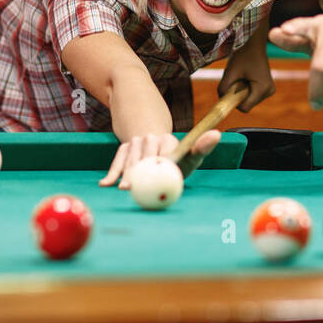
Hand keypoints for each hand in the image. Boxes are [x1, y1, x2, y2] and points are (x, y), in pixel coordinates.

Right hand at [99, 130, 222, 187]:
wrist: (157, 146)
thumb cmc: (177, 158)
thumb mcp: (191, 155)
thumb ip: (202, 147)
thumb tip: (217, 133)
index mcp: (168, 140)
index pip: (165, 154)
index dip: (161, 164)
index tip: (158, 173)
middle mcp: (151, 138)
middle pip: (144, 158)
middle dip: (140, 172)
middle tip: (135, 187)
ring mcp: (136, 142)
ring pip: (130, 161)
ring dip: (125, 175)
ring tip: (125, 189)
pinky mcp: (124, 147)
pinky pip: (117, 161)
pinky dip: (112, 174)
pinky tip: (105, 184)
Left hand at [219, 51, 274, 111]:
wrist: (254, 44)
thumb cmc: (243, 55)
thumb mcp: (230, 72)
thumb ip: (223, 88)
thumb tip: (221, 101)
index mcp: (262, 88)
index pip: (244, 108)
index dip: (234, 102)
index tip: (230, 90)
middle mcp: (269, 91)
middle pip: (247, 104)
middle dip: (239, 95)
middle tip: (237, 78)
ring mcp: (270, 90)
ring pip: (249, 101)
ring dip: (242, 92)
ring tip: (243, 76)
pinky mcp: (268, 88)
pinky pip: (252, 96)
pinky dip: (246, 89)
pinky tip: (247, 76)